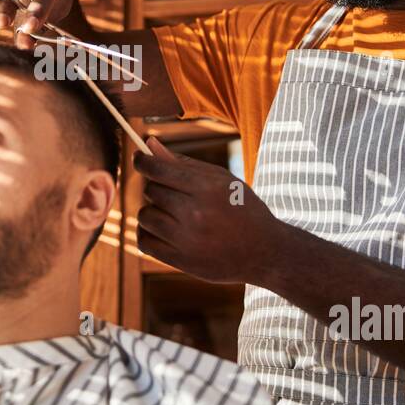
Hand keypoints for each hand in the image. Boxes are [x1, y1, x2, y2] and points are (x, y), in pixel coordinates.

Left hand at [134, 137, 286, 285]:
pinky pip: (143, 241)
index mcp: (206, 189)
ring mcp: (186, 240)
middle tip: (172, 191)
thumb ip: (183, 162)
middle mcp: (194, 214)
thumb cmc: (242, 208)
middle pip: (151, 191)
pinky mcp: (181, 261)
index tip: (139, 158)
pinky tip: (162, 229)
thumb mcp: (220, 179)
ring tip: (172, 212)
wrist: (264, 252)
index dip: (142, 161)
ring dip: (152, 211)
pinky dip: (147, 233)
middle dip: (156, 187)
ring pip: (144, 216)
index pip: (157, 169)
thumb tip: (149, 144)